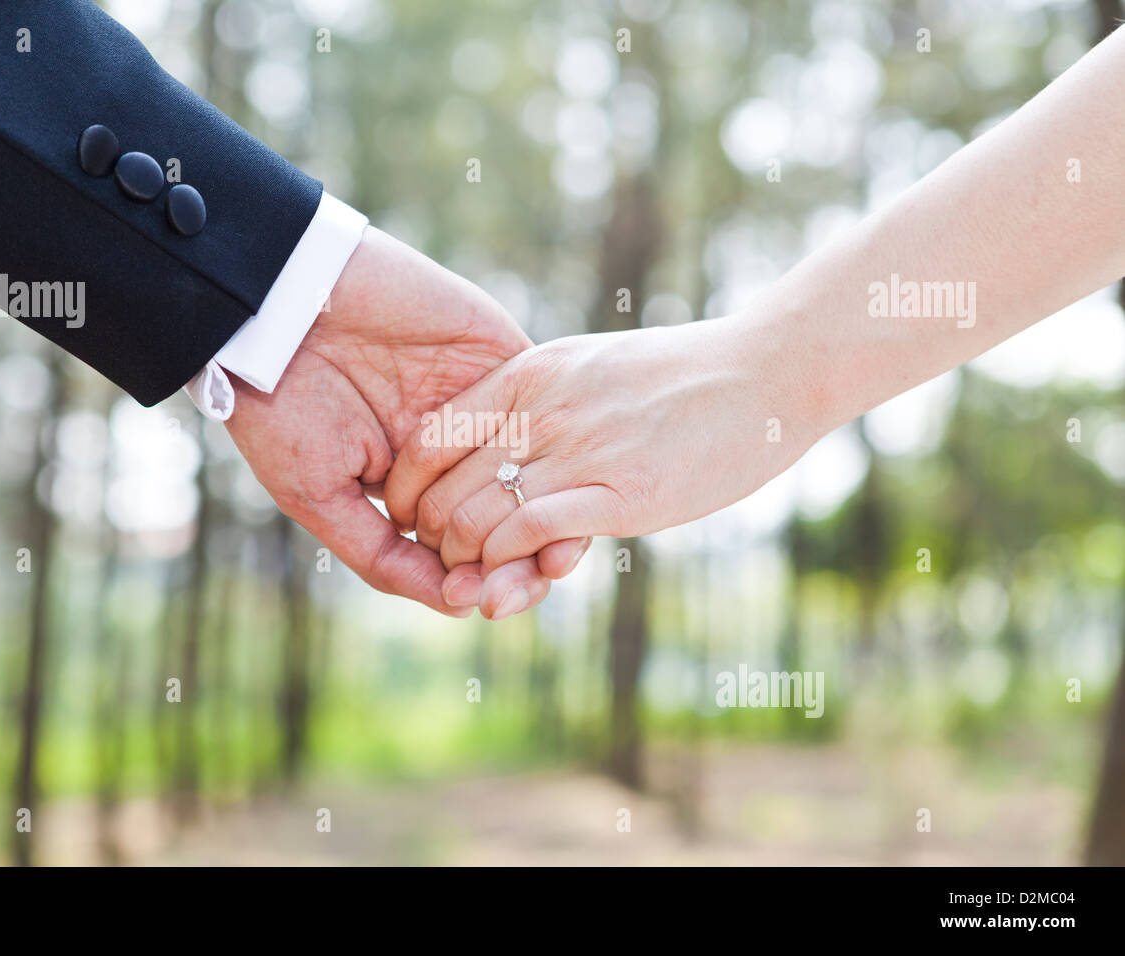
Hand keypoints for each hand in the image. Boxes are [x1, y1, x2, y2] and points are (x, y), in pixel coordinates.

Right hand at [224, 227, 582, 615]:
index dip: (486, 577)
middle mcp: (455, 449)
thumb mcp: (319, 498)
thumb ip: (384, 556)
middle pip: (511, 513)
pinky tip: (558, 498)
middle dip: (527, 557)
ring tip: (555, 558)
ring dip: (554, 515)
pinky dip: (557, 455)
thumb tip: (460, 605)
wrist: (280, 305)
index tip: (494, 605)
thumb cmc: (281, 407)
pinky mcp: (503, 359)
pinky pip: (544, 413)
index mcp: (412, 484)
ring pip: (539, 470)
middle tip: (534, 587)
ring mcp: (483, 405)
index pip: (465, 542)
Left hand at [383, 315, 821, 610]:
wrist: (767, 373)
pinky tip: (513, 578)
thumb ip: (540, 403)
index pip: (430, 436)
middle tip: (442, 562)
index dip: (407, 486)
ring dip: (464, 562)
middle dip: (430, 537)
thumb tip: (498, 446)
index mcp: (529, 374)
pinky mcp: (622, 494)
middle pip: (443, 487)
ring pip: (477, 517)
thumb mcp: (591, 369)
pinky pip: (529, 532)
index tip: (415, 515)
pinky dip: (507, 563)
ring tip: (473, 580)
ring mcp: (581, 450)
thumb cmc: (682, 377)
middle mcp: (542, 409)